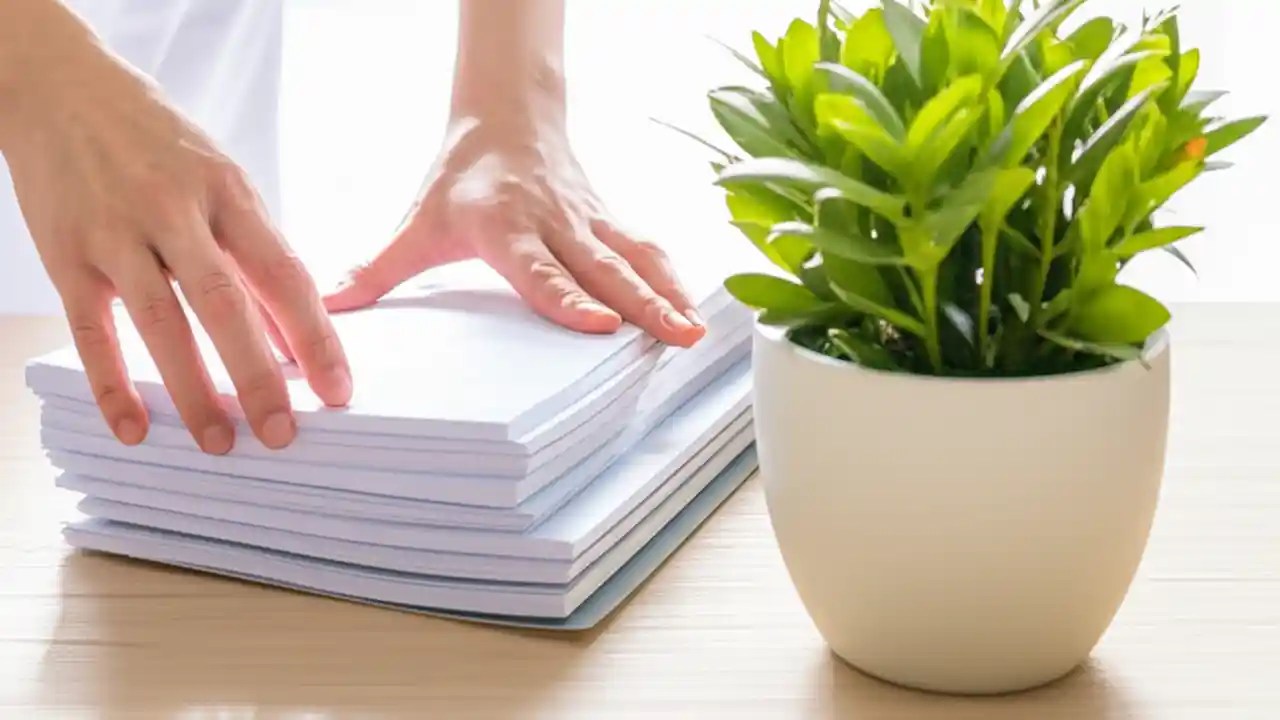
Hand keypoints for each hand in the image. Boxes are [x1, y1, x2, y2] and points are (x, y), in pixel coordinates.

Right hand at [1, 27, 351, 452]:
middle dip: (258, 375)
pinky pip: (92, 330)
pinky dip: (112, 384)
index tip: (339, 391)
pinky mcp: (65, 253)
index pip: (284, 274)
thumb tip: (293, 333)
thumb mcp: (221, 181)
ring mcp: (116, 232)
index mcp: (229, 193)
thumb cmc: (158, 143)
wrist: (60, 87)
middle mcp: (174, 211)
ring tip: (219, 443)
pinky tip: (134, 428)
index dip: (316, 337)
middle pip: (224, 304)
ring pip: (161, 323)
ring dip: (192, 390)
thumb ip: (253, 254)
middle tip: (282, 434)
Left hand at [323, 118, 706, 347]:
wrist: (507, 118)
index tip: (600, 324)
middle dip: (643, 303)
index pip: (542, 270)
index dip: (570, 298)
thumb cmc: (464, 175)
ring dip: (668, 293)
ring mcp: (589, 220)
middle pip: (604, 267)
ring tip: (696, 330)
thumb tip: (330, 306)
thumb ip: (379, 267)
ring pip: (635, 256)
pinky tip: (694, 308)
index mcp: (507, 226)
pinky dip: (673, 275)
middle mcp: (555, 223)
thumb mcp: (418, 220)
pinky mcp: (609, 218)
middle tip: (675, 334)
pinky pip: (645, 247)